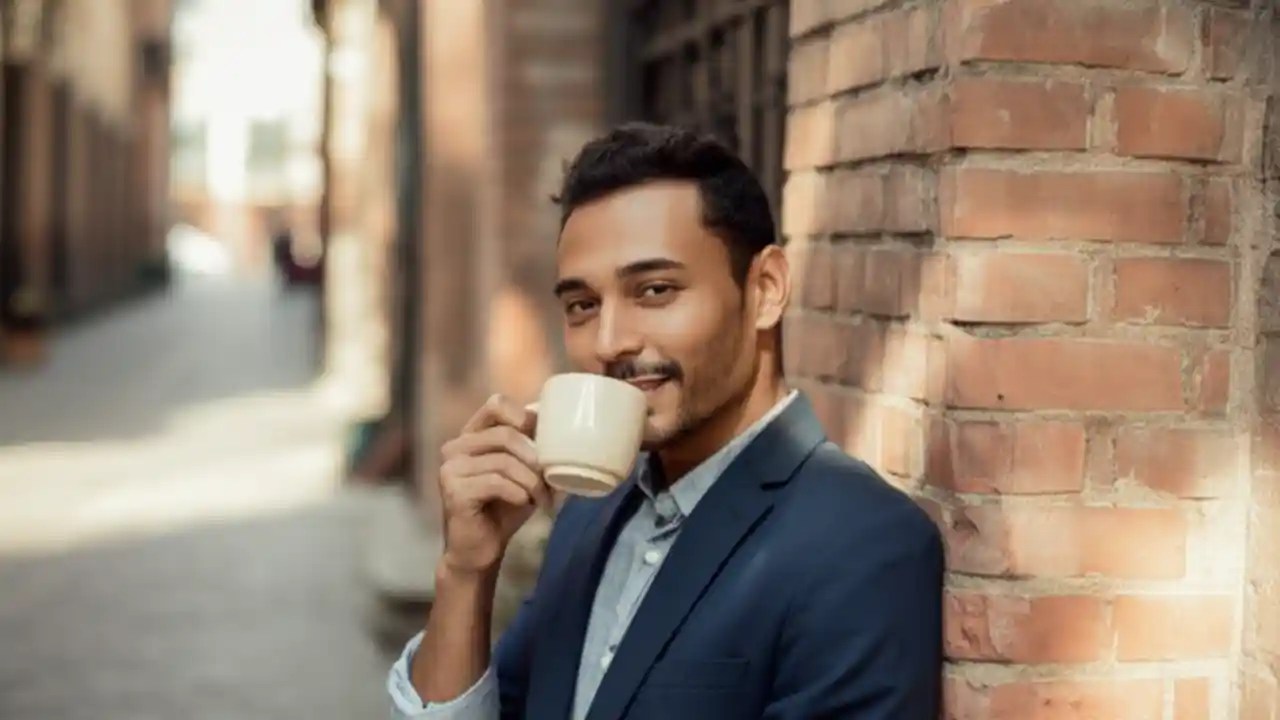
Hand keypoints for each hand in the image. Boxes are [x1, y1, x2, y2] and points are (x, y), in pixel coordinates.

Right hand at [436, 394, 551, 574]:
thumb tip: (568, 430)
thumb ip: (533, 450)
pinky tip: (523, 503)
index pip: (496, 404)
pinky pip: (496, 482)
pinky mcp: (453, 490)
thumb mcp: (523, 474)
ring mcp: (451, 468)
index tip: (544, 440)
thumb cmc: (503, 510)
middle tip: (548, 481)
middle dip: (534, 459)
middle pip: (506, 434)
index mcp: (471, 436)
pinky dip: (518, 492)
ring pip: (504, 461)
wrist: (480, 552)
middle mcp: (455, 447)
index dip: (524, 416)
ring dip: (530, 481)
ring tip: (539, 498)